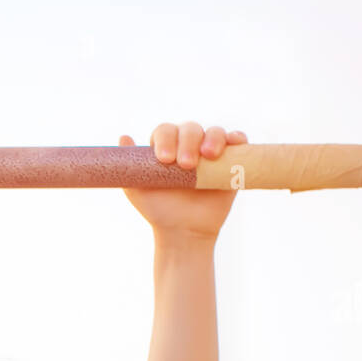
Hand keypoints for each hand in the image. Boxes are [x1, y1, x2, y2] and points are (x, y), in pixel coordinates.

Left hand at [118, 123, 247, 244]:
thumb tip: (124, 137)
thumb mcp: (137, 191)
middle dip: (188, 142)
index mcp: (166, 147)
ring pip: (215, 132)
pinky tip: (233, 144)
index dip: (166, 140)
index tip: (164, 160)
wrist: (184, 232)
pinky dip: (237, 139)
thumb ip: (128, 166)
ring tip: (208, 156)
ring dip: (213, 138)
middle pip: (190, 128)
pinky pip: (237, 142)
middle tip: (186, 165)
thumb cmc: (159, 211)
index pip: (166, 131)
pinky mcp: (231, 161)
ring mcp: (210, 152)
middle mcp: (188, 145)